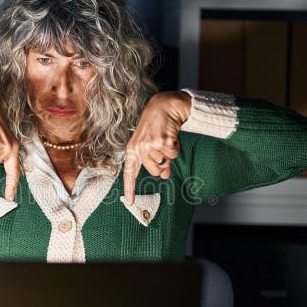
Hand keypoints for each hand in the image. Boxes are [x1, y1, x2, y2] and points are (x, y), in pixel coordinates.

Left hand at [123, 91, 190, 205]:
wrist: (165, 105)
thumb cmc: (158, 124)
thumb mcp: (152, 143)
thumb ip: (156, 160)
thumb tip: (165, 175)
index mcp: (133, 149)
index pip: (130, 173)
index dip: (129, 188)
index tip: (130, 202)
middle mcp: (139, 149)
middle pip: (155, 171)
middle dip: (163, 164)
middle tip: (164, 148)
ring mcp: (149, 145)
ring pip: (165, 164)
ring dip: (170, 153)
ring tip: (166, 138)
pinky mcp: (162, 142)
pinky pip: (173, 155)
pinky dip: (176, 147)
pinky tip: (171, 135)